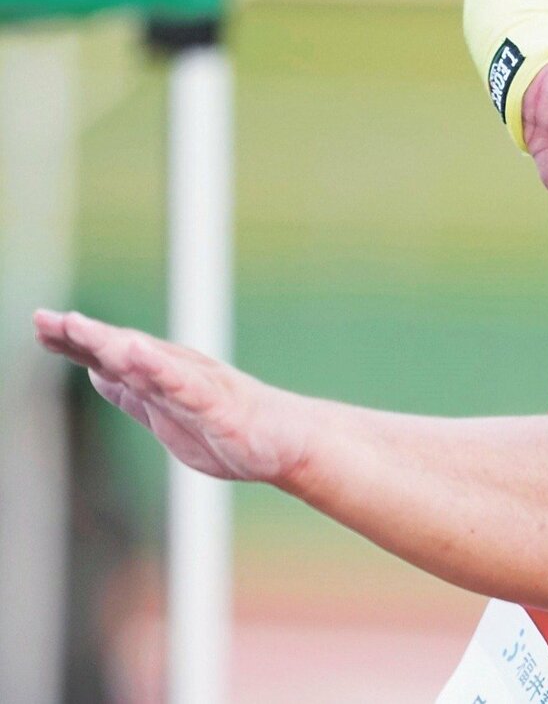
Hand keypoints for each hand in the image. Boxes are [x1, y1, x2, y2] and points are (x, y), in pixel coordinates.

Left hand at [32, 310, 308, 484]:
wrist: (291, 442)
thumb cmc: (234, 430)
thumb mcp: (169, 416)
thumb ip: (134, 394)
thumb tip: (95, 373)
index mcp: (162, 380)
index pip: (111, 357)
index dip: (75, 342)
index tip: (40, 324)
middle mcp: (178, 374)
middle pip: (124, 352)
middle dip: (84, 336)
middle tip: (45, 319)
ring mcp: (199, 388)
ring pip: (149, 362)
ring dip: (113, 343)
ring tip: (79, 327)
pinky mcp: (220, 406)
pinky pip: (186, 386)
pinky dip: (159, 367)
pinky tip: (136, 353)